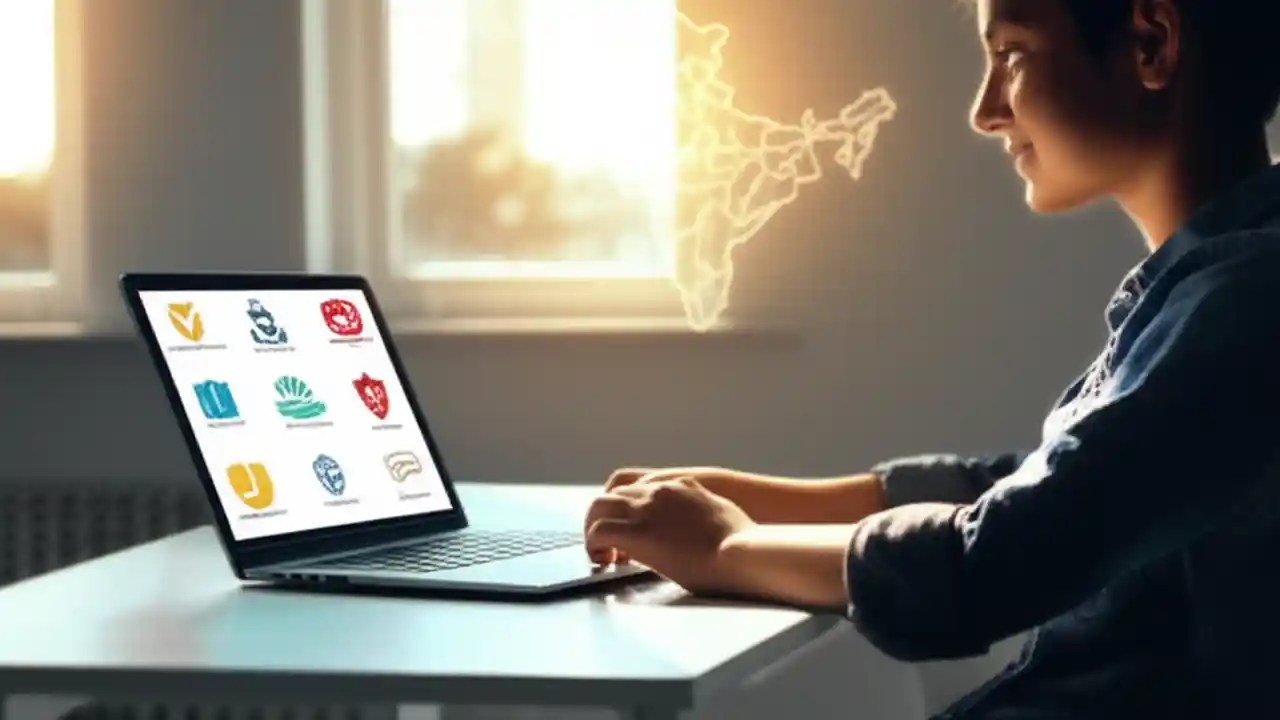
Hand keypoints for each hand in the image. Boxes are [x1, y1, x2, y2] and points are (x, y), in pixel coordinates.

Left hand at [584, 477, 755, 595]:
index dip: (626, 507)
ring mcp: (646, 510)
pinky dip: (594, 545)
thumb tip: (700, 527)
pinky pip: (599, 532)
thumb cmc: (744, 541)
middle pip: (612, 494)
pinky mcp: (638, 534)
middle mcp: (658, 491)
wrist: (744, 550)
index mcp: (680, 486)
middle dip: (604, 517)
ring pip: (598, 508)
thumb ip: (703, 512)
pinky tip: (602, 561)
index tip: (627, 527)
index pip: (637, 486)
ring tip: (600, 554)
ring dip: (595, 529)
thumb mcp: (722, 513)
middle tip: (607, 543)